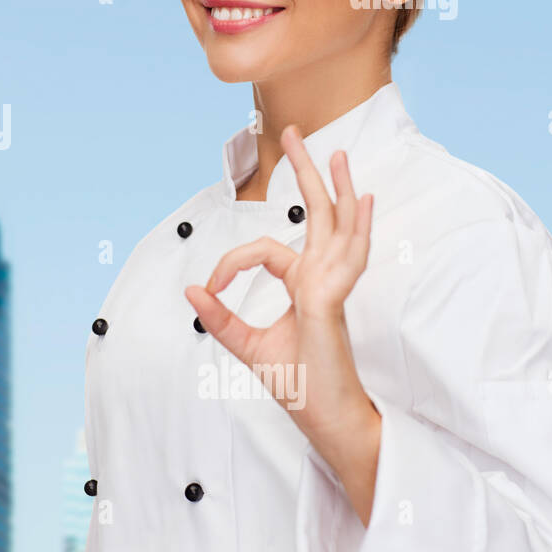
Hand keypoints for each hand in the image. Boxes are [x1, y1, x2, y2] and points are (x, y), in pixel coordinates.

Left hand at [183, 124, 381, 520]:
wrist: (328, 421)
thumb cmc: (300, 385)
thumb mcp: (248, 347)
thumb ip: (221, 318)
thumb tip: (190, 289)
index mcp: (304, 285)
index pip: (265, 251)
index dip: (230, 262)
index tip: (210, 286)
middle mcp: (322, 280)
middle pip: (317, 216)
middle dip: (307, 173)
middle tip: (294, 131)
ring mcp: (331, 290)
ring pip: (336, 228)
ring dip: (337, 188)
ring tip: (336, 153)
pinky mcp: (332, 305)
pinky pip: (339, 263)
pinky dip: (354, 229)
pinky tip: (361, 200)